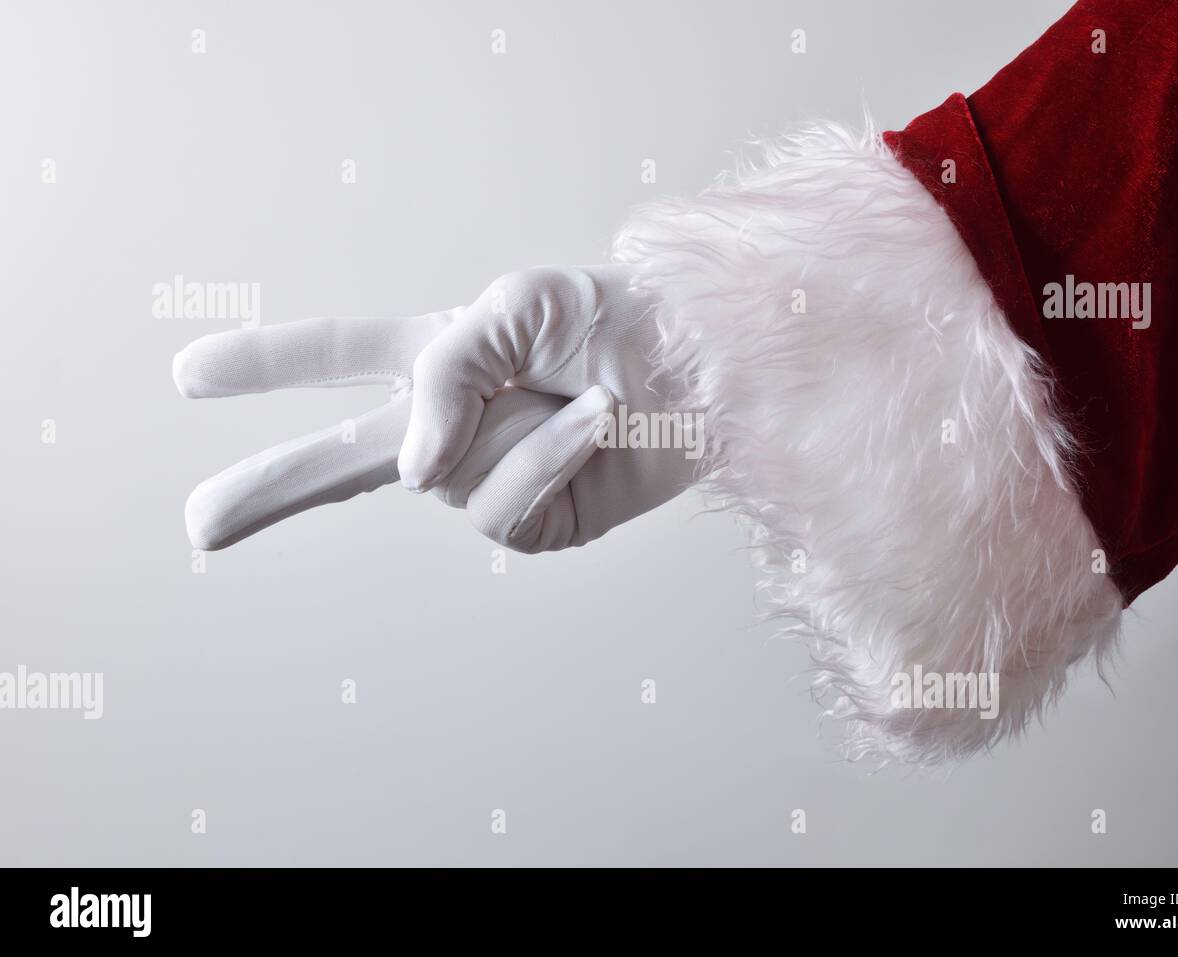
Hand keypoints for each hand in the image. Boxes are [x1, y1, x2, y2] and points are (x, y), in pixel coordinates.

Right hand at [173, 265, 697, 551]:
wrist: (711, 363)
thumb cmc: (621, 320)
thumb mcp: (515, 306)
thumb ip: (441, 371)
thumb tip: (407, 470)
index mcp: (443, 359)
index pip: (339, 360)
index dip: (268, 365)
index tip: (191, 376)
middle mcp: (457, 426)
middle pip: (342, 462)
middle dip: (274, 486)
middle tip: (202, 524)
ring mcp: (492, 478)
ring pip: (445, 477)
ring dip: (514, 428)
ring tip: (580, 391)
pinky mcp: (537, 523)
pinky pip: (504, 505)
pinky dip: (549, 458)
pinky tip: (593, 424)